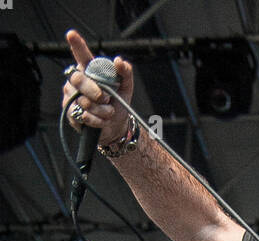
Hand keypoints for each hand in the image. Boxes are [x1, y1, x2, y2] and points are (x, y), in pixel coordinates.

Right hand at [62, 29, 133, 146]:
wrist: (115, 126)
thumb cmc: (118, 103)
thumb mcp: (126, 87)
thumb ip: (125, 73)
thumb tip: (119, 61)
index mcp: (89, 70)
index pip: (82, 55)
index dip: (77, 45)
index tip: (71, 34)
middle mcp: (77, 80)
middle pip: (79, 80)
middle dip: (94, 91)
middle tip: (106, 99)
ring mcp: (71, 95)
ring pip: (83, 101)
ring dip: (101, 110)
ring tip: (108, 113)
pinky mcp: (70, 112)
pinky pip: (82, 115)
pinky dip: (96, 121)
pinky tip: (101, 120)